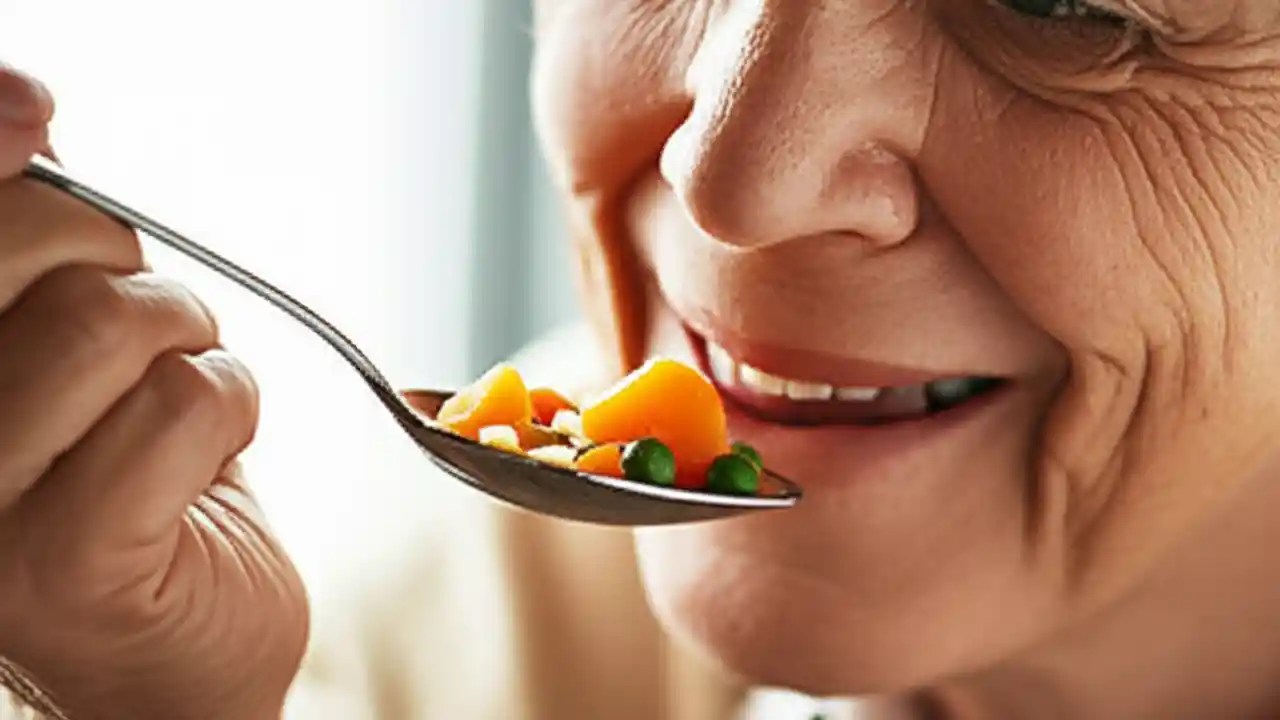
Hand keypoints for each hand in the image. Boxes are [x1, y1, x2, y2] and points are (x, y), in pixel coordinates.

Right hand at [0, 66, 307, 718]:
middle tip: (156, 337)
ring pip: (113, 323)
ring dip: (192, 344)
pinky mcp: (62, 564)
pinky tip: (211, 459)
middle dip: (131, 269)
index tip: (38, 114)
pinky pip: (182, 404)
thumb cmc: (139, 492)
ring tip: (186, 401)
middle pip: (37, 250)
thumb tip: (29, 110)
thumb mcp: (81, 354)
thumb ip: (52, 259)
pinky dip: (230, 407)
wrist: (180, 656)